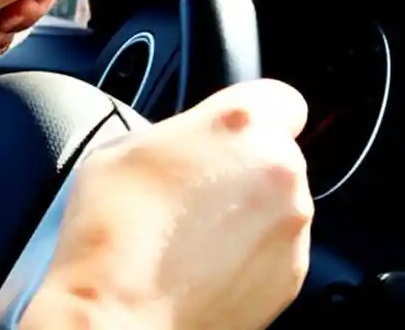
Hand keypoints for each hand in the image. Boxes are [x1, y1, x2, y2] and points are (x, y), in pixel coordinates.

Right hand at [27, 80, 313, 329]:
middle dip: (242, 169)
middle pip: (276, 156)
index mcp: (242, 125)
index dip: (253, 116)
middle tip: (192, 193)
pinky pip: (276, 250)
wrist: (119, 320)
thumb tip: (188, 144)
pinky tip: (202, 267)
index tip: (230, 134)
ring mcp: (291, 229)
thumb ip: (177, 133)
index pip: (279, 97)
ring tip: (192, 237)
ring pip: (278, 205)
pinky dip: (249, 255)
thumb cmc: (112, 236)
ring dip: (248, 213)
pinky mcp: (291, 276)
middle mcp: (281, 173)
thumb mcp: (123, 148)